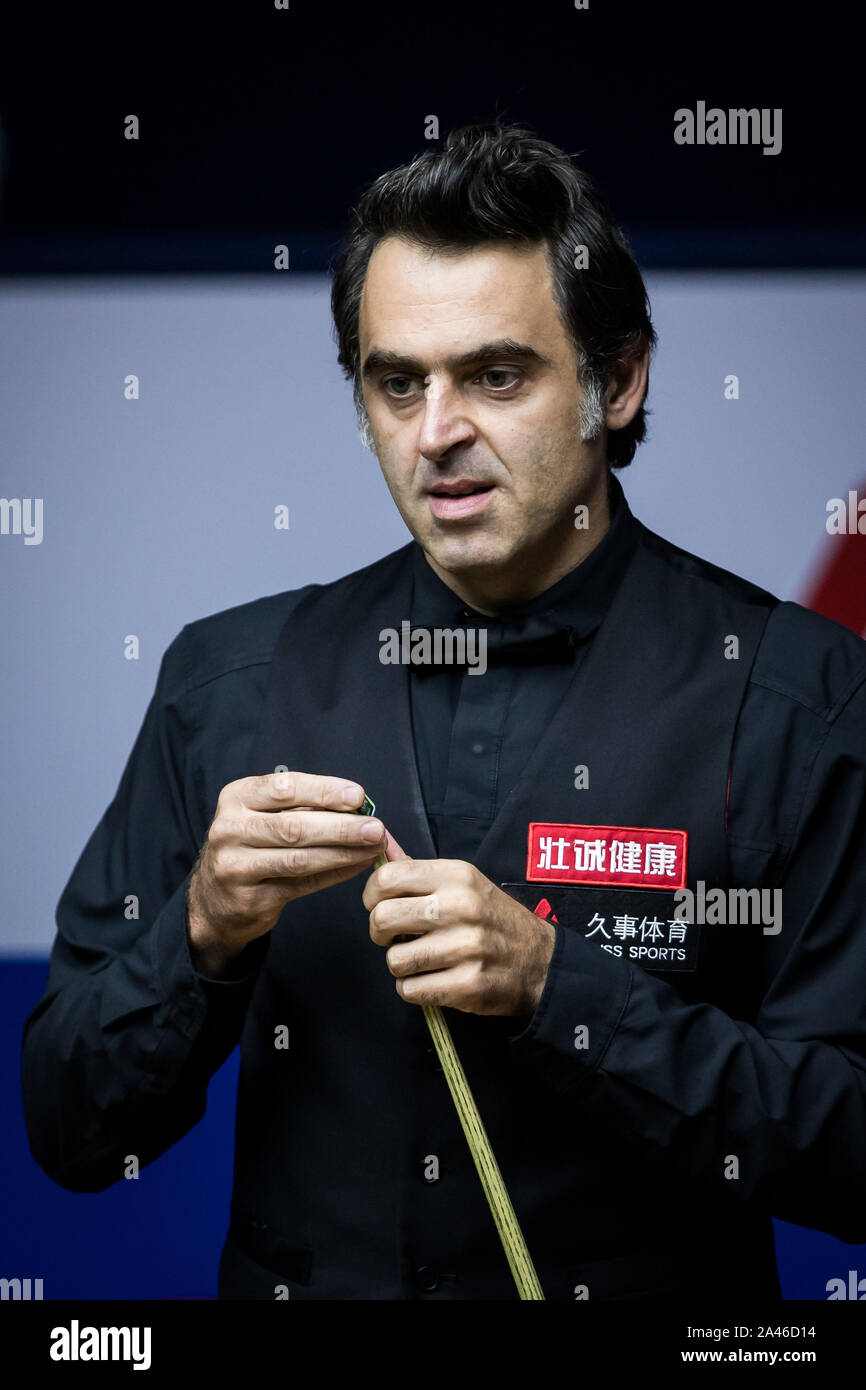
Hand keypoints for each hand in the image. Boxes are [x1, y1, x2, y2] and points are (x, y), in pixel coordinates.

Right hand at [187, 770, 387, 974]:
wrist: (214, 896)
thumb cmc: (251, 844)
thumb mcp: (262, 814)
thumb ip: (302, 807)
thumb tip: (358, 805)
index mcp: (236, 798)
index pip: (284, 788)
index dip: (324, 791)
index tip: (358, 795)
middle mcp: (230, 830)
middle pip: (293, 827)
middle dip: (341, 827)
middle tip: (375, 828)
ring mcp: (236, 867)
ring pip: (299, 859)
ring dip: (343, 853)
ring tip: (373, 848)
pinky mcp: (250, 899)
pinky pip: (302, 884)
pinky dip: (335, 874)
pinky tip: (357, 866)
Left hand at [363, 856, 555, 1016]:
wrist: (540, 962)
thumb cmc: (494, 920)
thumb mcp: (465, 883)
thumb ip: (420, 870)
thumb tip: (383, 846)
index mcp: (457, 877)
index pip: (389, 877)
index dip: (372, 895)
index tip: (379, 905)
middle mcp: (461, 908)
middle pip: (383, 919)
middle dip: (379, 933)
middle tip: (393, 938)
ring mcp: (465, 948)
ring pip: (394, 960)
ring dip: (400, 965)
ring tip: (420, 960)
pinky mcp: (467, 985)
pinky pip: (410, 990)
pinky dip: (413, 989)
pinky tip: (431, 979)